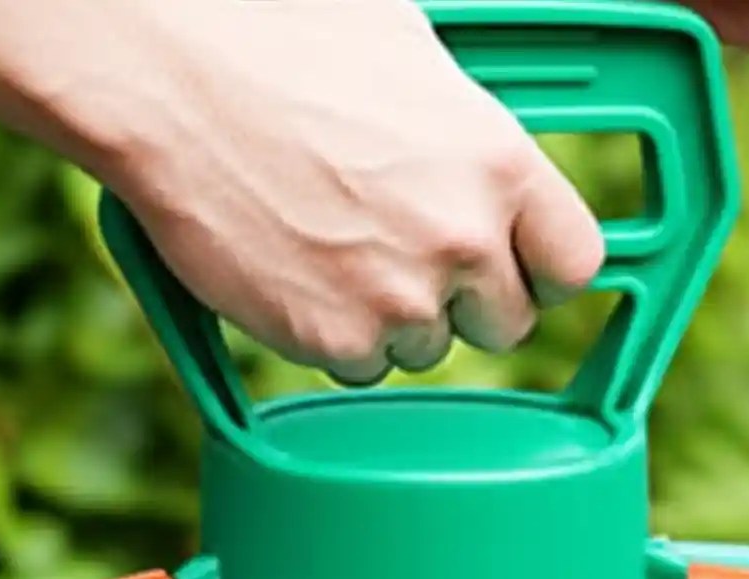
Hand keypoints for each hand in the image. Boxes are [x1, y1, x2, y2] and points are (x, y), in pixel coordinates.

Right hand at [108, 0, 601, 382]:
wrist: (173, 82)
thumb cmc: (282, 43)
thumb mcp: (409, 57)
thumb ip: (465, 133)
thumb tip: (476, 158)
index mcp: (499, 164)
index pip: (575, 263)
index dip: (542, 271)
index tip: (518, 270)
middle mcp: (462, 240)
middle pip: (506, 324)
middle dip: (465, 302)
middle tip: (411, 263)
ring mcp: (397, 298)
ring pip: (424, 348)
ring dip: (392, 319)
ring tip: (333, 251)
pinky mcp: (329, 339)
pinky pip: (356, 366)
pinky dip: (330, 336)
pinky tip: (295, 274)